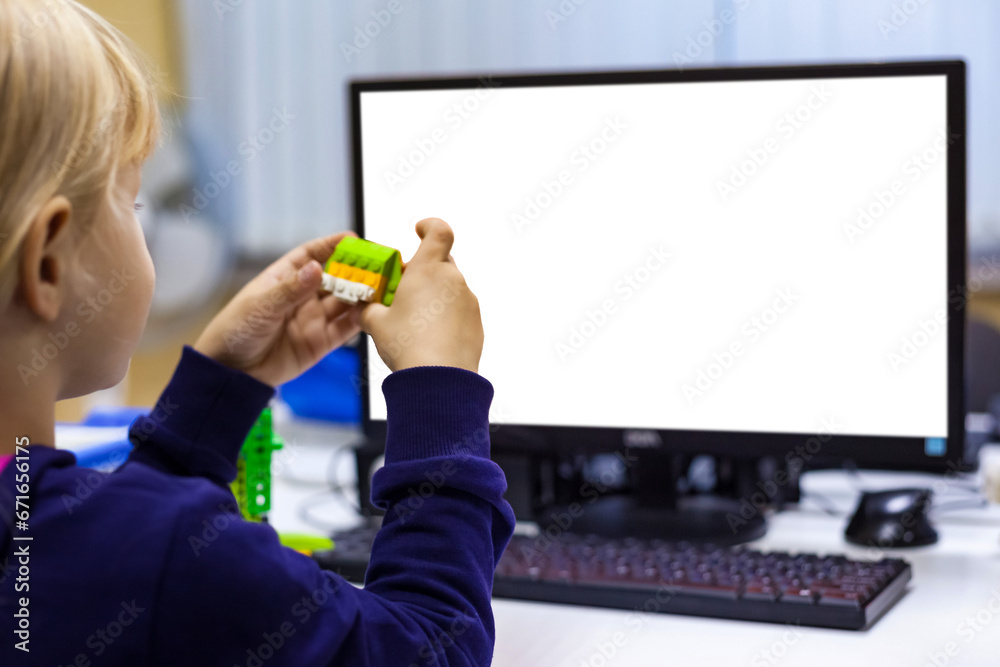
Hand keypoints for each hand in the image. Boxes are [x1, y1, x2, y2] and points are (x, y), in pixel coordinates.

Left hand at [193, 232, 362, 386]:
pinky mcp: (321, 342)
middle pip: (336, 277)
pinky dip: (361, 321)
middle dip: (357, 270)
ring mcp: (314, 319)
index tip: (354, 239)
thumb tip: (317, 267)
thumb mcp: (261, 305)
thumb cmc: (236, 330)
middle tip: (378, 265)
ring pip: (346, 302)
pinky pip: (346, 329)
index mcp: (285, 278)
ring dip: (363, 296)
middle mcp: (304, 296)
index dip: (333, 245)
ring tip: (380, 290)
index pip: (313, 254)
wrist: (230, 372)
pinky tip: (372, 314)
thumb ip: (292, 289)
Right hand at [360, 218, 482, 373]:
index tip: (419, 230)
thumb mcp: (376, 324)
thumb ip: (369, 309)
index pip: (439, 231)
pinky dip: (446, 316)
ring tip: (413, 320)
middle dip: (423, 271)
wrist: (439, 379)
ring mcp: (468, 302)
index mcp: (429, 270)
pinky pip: (459, 311)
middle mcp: (453, 280)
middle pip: (441, 263)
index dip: (430, 226)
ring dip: (434, 296)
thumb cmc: (406, 344)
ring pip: (450, 289)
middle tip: (402, 290)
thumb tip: (365, 309)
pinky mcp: (476, 324)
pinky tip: (429, 338)